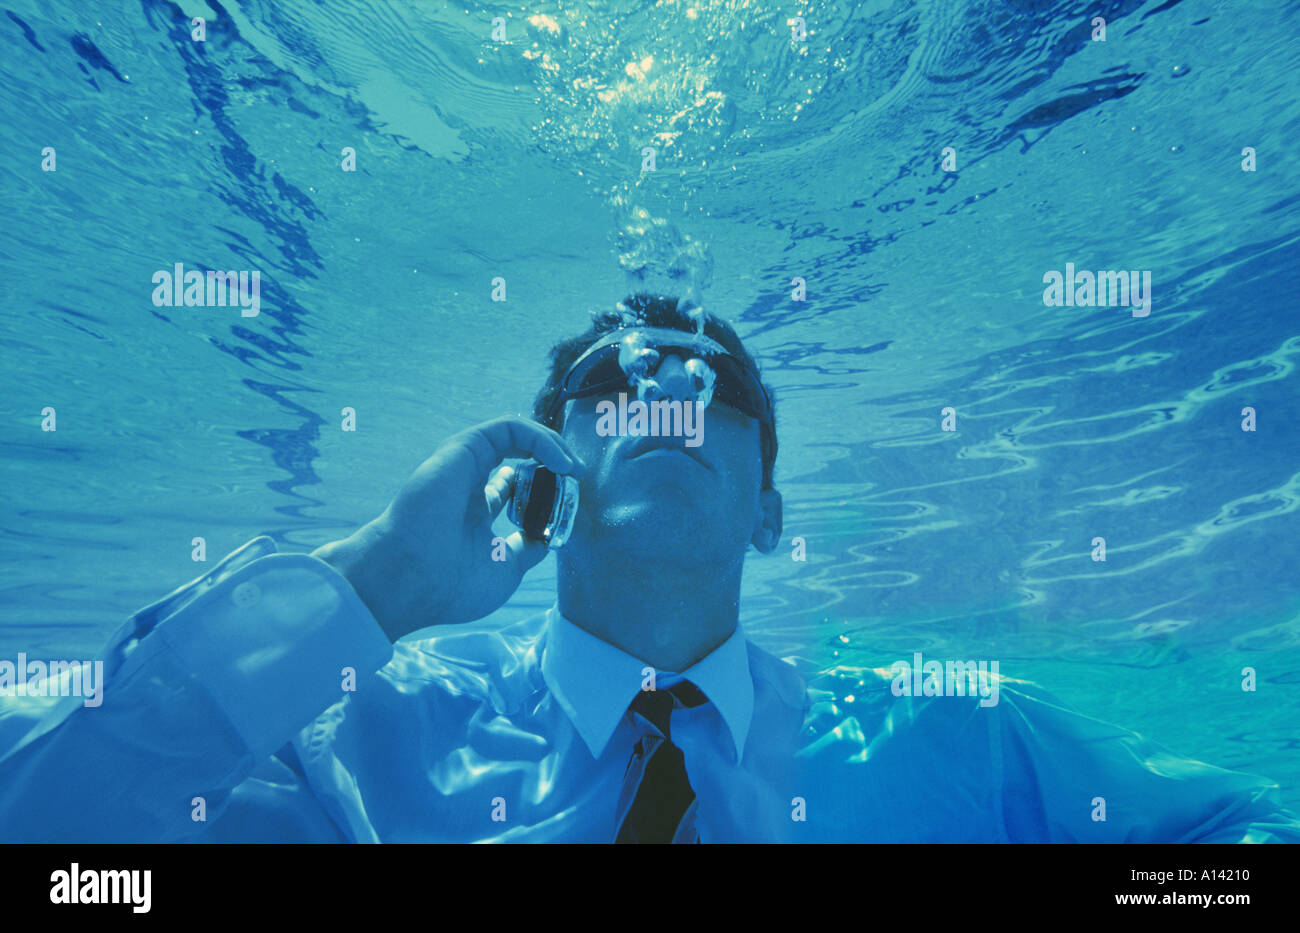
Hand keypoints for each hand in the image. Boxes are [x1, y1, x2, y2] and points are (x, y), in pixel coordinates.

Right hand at [311, 416, 583, 641]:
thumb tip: (549, 537)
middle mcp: (467, 486)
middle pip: (518, 459)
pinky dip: (540, 439)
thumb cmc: (451, 583)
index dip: (546, 492)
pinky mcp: (464, 450)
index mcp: (473, 515)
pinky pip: (509, 429)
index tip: (568, 506)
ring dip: (550, 447)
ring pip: (514, 437)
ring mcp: (464, 466)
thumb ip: (528, 548)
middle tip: (577, 480)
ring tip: (573, 468)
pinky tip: (561, 463)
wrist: (412, 579)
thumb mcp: (506, 568)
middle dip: (553, 464)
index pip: (512, 489)